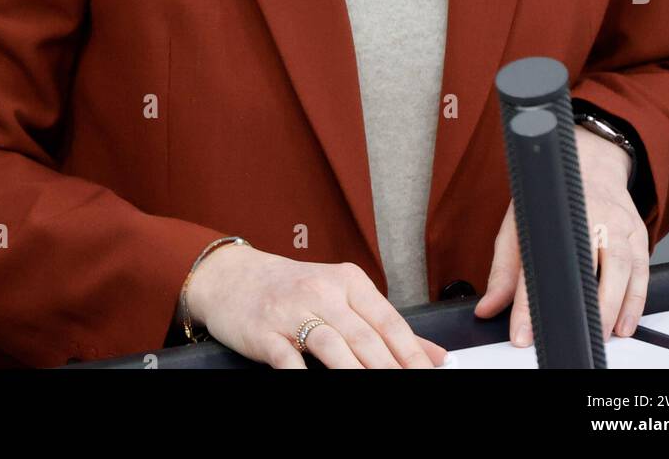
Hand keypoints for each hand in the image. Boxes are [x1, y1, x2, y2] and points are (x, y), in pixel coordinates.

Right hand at [185, 243, 448, 368]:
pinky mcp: (265, 331)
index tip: (429, 375)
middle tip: (408, 389)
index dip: (412, 354)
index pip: (389, 321)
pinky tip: (315, 387)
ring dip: (357, 375)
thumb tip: (435, 354)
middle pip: (365, 338)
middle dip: (391, 370)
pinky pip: (288, 360)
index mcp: (347, 281)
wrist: (233, 277)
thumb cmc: (293, 290)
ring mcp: (292, 310)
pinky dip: (303, 377)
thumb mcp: (341, 296)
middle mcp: (322, 291)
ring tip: (377, 392)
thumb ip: (385, 325)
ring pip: (333, 346)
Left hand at [473, 126, 649, 345]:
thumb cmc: (552, 195)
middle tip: (570, 337)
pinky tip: (624, 324)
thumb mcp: (520, 223)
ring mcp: (616, 222)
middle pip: (586, 264)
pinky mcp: (637, 231)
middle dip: (580, 306)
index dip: (526, 303)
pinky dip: (636, 301)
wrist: (591, 159)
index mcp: (549, 213)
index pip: (533, 264)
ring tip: (600, 337)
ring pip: (621, 267)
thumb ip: (505, 269)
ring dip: (612, 307)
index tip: (521, 333)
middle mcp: (586, 215)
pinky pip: (642, 269)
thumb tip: (488, 308)